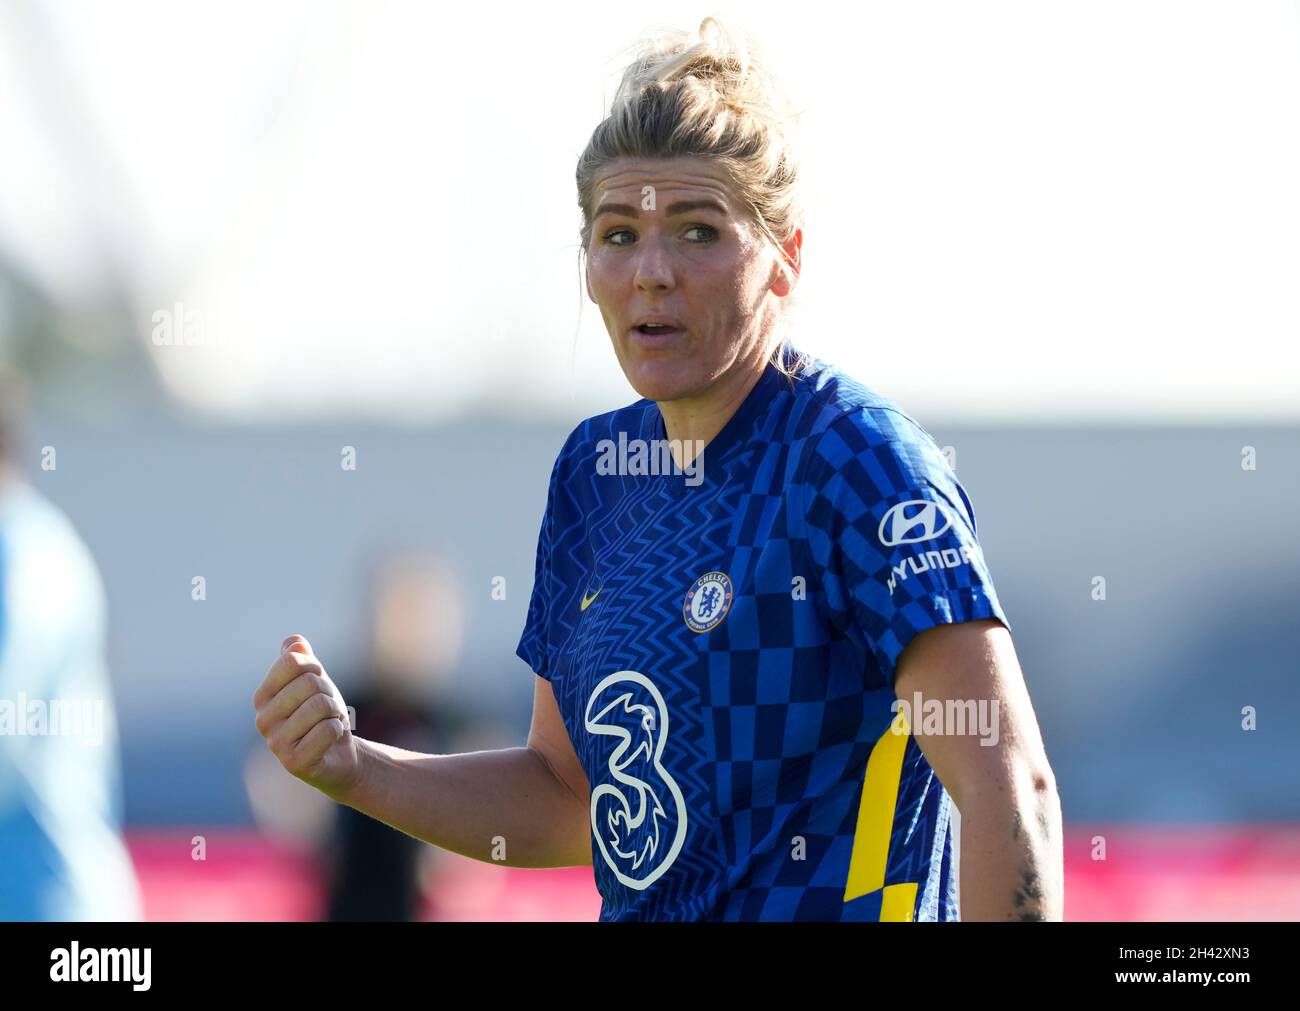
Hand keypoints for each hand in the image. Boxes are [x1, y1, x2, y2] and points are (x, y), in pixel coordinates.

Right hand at [253, 635, 361, 800]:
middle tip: (326, 710)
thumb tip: (294, 642)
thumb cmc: (322, 714)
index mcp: (262, 696)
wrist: (337, 753)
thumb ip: (302, 658)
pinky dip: (338, 730)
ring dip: (334, 712)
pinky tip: (330, 739)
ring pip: (321, 706)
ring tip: (328, 723)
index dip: (315, 668)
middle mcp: (262, 720)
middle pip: (309, 682)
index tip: (317, 684)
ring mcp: (275, 743)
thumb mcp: (315, 680)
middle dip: (328, 692)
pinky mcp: (293, 762)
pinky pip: (328, 730)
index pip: (291, 661)